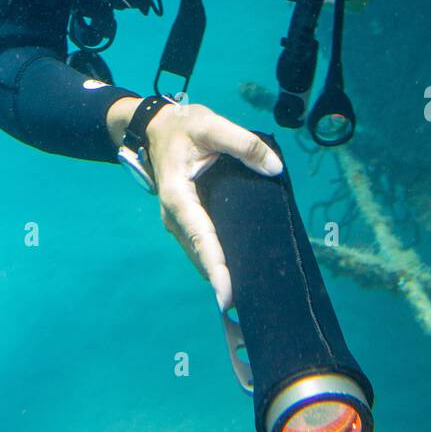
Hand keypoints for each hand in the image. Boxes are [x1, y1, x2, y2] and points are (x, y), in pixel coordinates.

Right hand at [144, 101, 282, 311]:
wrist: (156, 126)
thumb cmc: (183, 126)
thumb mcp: (212, 125)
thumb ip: (244, 144)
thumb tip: (274, 168)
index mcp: (177, 196)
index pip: (200, 237)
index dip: (215, 268)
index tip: (228, 297)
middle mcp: (174, 216)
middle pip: (202, 255)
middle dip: (223, 281)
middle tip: (251, 306)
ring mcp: (179, 222)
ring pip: (201, 256)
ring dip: (222, 275)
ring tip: (249, 298)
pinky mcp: (187, 222)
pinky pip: (203, 247)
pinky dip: (218, 263)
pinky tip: (239, 274)